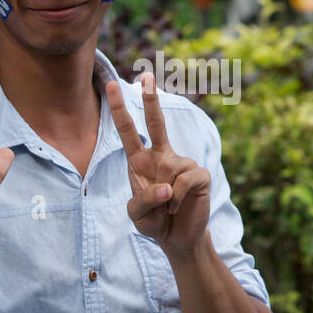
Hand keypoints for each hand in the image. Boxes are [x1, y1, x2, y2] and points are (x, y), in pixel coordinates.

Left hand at [107, 72, 210, 255]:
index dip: (121, 109)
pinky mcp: (199, 174)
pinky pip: (185, 181)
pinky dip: (178, 198)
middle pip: (156, 123)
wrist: (177, 237)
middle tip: (146, 74)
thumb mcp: (136, 215)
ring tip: (167, 207)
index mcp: (139, 161)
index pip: (128, 130)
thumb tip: (167, 185)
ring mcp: (182, 163)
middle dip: (151, 99)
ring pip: (169, 170)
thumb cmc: (153, 221)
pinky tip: (178, 207)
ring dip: (164, 196)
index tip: (113, 84)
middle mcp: (161, 156)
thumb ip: (143, 200)